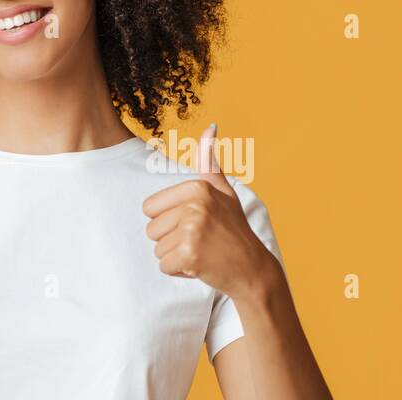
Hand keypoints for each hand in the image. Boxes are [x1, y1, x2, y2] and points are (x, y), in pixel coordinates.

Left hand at [142, 124, 279, 300]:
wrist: (252, 267)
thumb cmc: (233, 228)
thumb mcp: (223, 191)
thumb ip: (209, 162)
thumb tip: (210, 126)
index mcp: (197, 188)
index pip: (149, 209)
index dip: (167, 220)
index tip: (194, 222)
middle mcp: (195, 205)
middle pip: (151, 229)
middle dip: (170, 240)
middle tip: (199, 240)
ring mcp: (193, 230)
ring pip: (157, 249)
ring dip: (175, 255)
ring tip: (201, 251)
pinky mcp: (190, 254)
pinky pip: (164, 265)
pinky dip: (179, 270)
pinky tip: (201, 265)